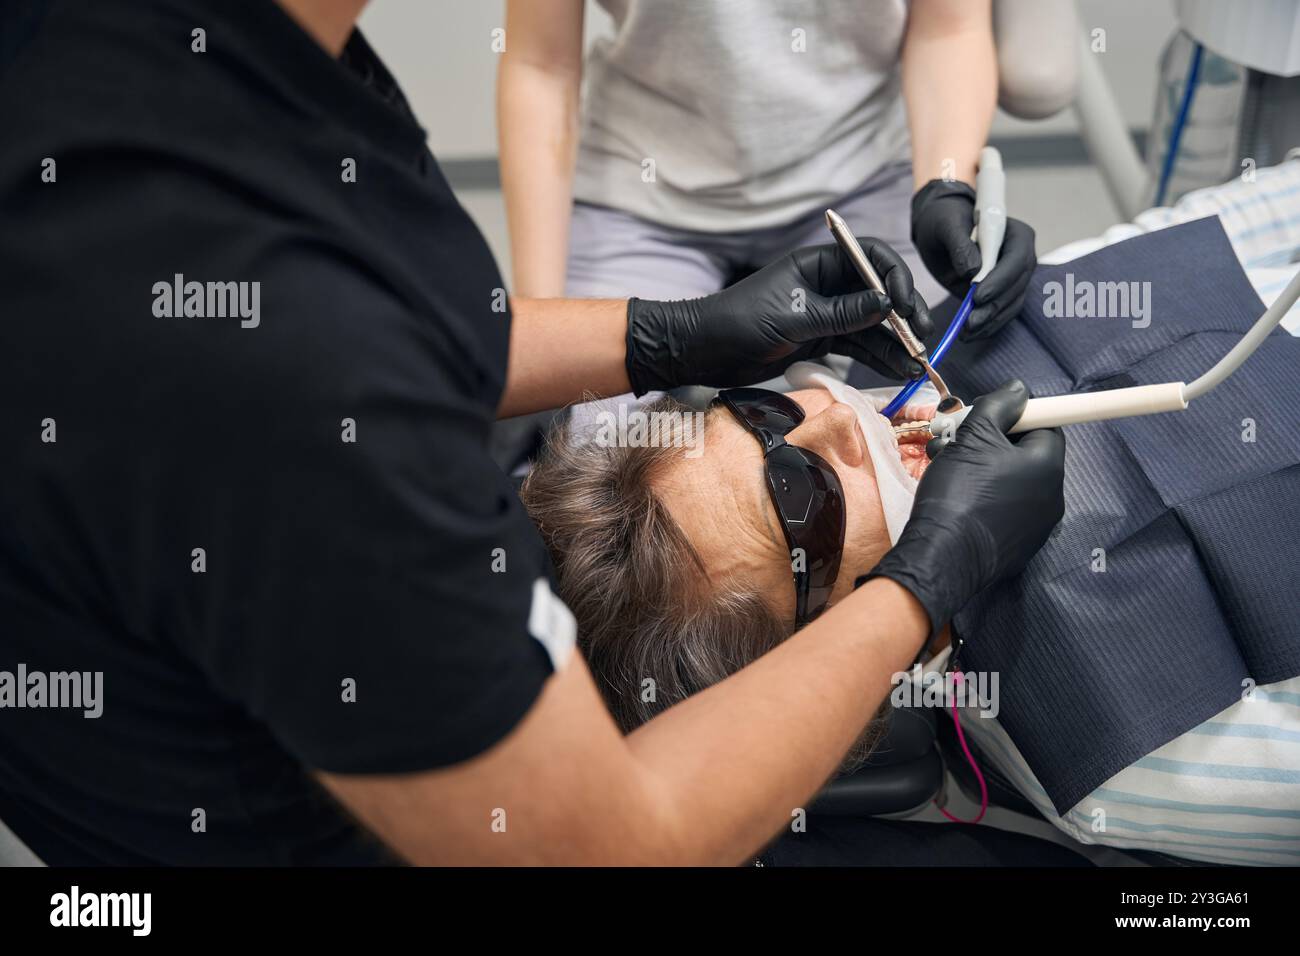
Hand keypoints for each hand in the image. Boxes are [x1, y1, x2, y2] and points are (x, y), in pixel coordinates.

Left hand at [624, 239, 932, 394]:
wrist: (704, 352)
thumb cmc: (739, 323)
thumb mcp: (794, 318)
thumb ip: (842, 314)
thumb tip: (887, 305)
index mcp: (818, 263)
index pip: (870, 258)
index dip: (895, 278)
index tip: (906, 306)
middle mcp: (826, 284)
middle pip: (877, 292)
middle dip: (903, 315)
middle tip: (921, 339)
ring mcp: (825, 312)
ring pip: (871, 324)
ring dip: (894, 342)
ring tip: (916, 363)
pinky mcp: (820, 339)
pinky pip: (857, 345)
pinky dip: (877, 356)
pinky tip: (898, 369)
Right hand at [861, 380, 1065, 634]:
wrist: (942, 556)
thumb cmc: (960, 491)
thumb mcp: (974, 436)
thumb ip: (999, 406)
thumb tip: (1020, 389)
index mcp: (1048, 465)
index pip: (1045, 426)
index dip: (1015, 417)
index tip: (985, 419)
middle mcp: (1052, 496)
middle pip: (1025, 455)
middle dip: (991, 443)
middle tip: (957, 441)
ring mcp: (1037, 526)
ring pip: (1011, 484)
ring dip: (982, 470)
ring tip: (947, 467)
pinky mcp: (1018, 547)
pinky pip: (1004, 511)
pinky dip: (984, 500)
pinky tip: (955, 499)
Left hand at [911, 179, 1035, 339]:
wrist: (941, 229)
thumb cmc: (945, 220)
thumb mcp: (947, 225)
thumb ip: (959, 244)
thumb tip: (972, 271)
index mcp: (1016, 235)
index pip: (1016, 260)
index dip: (1000, 281)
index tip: (977, 296)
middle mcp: (1022, 257)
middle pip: (1017, 287)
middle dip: (994, 307)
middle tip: (969, 323)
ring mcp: (1015, 278)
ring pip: (1011, 304)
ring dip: (990, 322)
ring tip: (966, 333)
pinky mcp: (1003, 293)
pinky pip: (1002, 313)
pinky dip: (988, 326)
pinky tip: (970, 335)